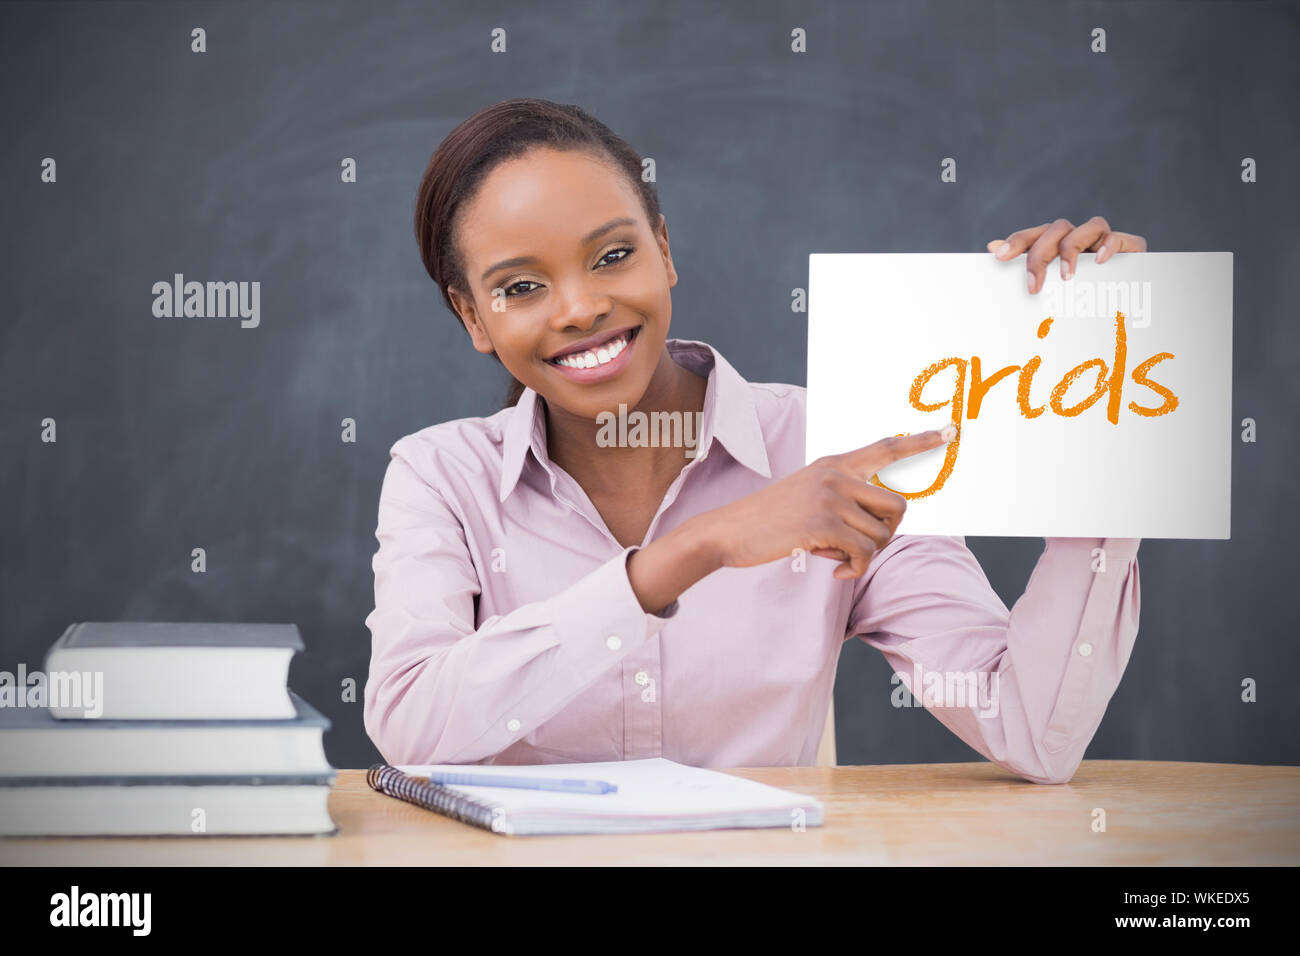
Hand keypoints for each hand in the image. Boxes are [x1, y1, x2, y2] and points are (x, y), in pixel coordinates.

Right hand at [696, 428, 953, 579]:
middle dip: (886, 534)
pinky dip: (854, 569)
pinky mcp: (823, 523)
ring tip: (832, 554)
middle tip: (860, 546)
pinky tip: (835, 570)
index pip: (885, 447)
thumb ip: (842, 495)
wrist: (729, 531)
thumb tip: (884, 516)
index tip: (950, 433)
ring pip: (881, 536)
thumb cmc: (770, 519)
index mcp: (834, 463)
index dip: (920, 442)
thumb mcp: (807, 494)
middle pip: (898, 506)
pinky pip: (864, 554)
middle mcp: (836, 474)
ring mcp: (830, 497)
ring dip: (863, 555)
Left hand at [986, 217, 1147, 292]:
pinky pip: (1119, 238)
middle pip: (1057, 229)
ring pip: (1090, 225)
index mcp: (1055, 244)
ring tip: (1066, 277)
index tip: (999, 257)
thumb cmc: (1077, 300)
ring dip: (1073, 249)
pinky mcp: (1130, 247)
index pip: (1033, 235)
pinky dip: (1110, 246)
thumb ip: (1023, 267)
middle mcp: (1078, 237)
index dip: (1016, 242)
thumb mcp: (1048, 289)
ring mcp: (1104, 240)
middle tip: (1033, 286)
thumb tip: (991, 247)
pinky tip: (1101, 262)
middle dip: (1041, 254)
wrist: (1123, 310)